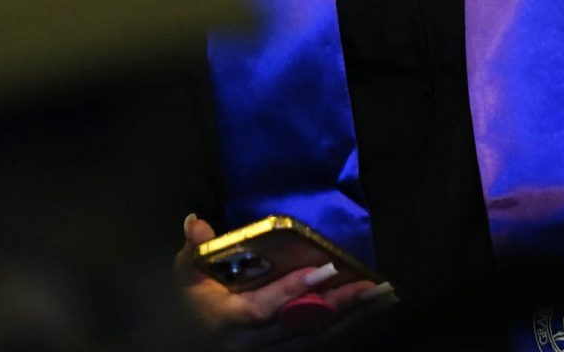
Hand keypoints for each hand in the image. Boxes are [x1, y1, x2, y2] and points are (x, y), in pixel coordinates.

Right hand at [175, 214, 386, 345]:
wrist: (189, 337)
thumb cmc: (188, 299)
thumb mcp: (184, 273)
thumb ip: (195, 249)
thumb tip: (197, 224)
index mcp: (225, 320)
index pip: (262, 308)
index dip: (291, 291)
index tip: (323, 270)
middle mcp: (249, 342)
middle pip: (298, 326)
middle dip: (335, 306)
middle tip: (369, 285)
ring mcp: (267, 351)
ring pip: (313, 337)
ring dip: (348, 317)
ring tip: (379, 295)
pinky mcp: (281, 350)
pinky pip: (315, 340)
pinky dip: (341, 325)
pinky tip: (366, 309)